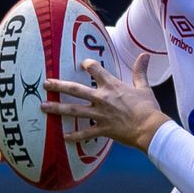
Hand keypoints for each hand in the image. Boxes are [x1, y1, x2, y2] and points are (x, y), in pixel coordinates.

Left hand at [41, 53, 164, 151]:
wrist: (150, 128)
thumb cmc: (148, 108)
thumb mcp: (144, 87)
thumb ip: (140, 71)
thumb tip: (145, 55)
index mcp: (111, 85)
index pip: (94, 68)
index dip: (87, 64)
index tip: (83, 64)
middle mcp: (101, 98)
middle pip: (75, 89)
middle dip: (58, 86)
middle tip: (46, 84)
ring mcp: (100, 114)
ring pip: (73, 110)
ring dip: (57, 108)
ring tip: (43, 107)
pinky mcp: (102, 129)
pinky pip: (85, 133)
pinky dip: (74, 136)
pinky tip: (64, 137)